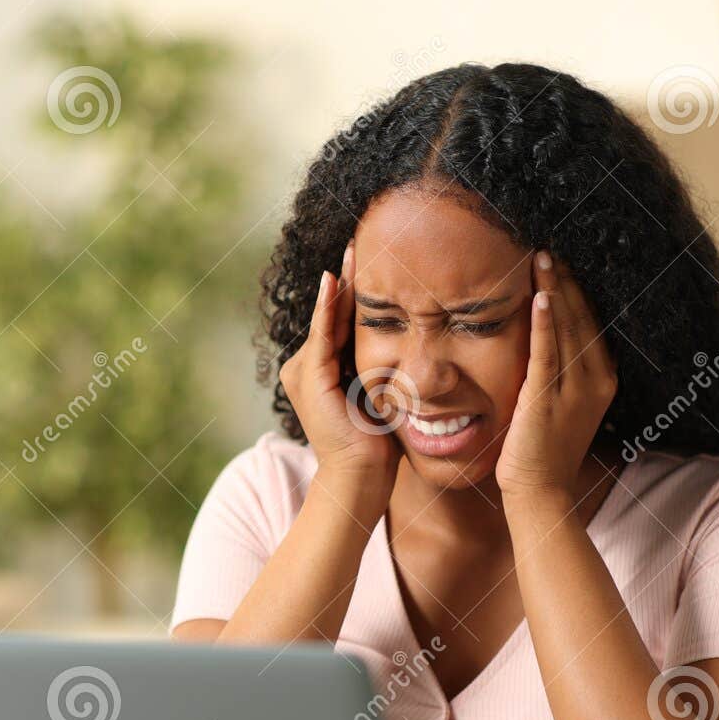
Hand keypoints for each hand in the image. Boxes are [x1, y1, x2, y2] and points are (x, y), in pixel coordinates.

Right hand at [278, 244, 401, 499]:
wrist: (361, 481)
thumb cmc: (378, 449)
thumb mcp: (382, 399)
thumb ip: (384, 372)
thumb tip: (414, 348)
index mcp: (321, 371)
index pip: (342, 320)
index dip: (357, 289)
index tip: (375, 256)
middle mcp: (304, 368)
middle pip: (333, 313)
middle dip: (348, 278)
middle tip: (364, 237)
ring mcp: (304, 372)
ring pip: (327, 318)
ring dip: (341, 282)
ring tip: (353, 248)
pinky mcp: (311, 378)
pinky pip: (324, 333)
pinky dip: (331, 306)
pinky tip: (338, 278)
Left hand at [496, 251, 617, 498]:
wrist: (539, 491)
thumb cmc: (543, 448)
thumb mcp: (561, 402)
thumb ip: (562, 370)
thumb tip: (549, 334)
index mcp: (603, 378)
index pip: (592, 322)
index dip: (579, 289)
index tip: (564, 258)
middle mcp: (596, 380)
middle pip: (583, 317)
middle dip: (567, 280)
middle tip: (551, 243)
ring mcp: (574, 390)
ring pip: (567, 328)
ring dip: (554, 290)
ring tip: (542, 256)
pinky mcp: (547, 398)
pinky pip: (547, 353)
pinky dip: (544, 323)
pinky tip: (539, 296)